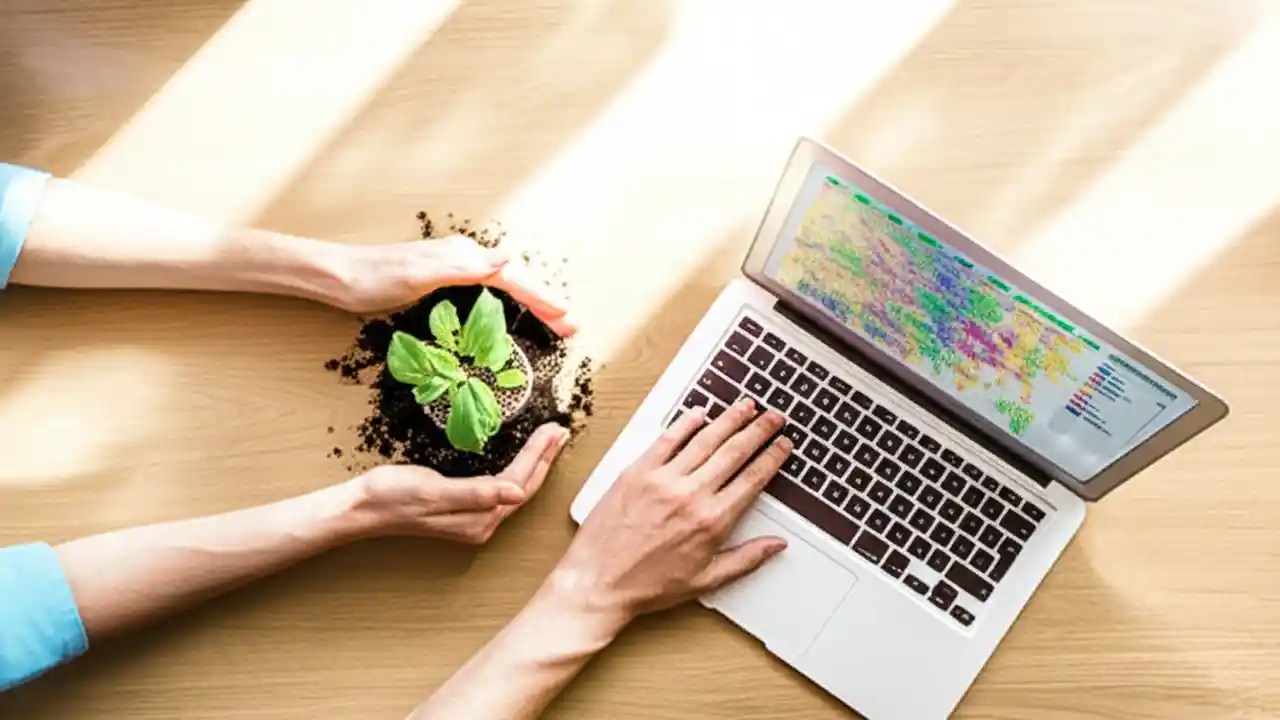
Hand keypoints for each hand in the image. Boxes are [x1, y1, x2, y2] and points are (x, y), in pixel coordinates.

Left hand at [325, 235, 576, 335]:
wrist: (337, 276)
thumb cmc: (372, 279)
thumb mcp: (419, 275)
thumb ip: (463, 268)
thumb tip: (507, 260)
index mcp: (463, 256)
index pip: (514, 278)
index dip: (542, 298)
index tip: (566, 318)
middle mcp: (464, 257)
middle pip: (516, 278)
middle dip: (545, 301)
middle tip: (571, 326)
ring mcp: (454, 266)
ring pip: (505, 282)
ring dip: (532, 300)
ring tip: (555, 320)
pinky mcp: (444, 277)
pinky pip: (490, 288)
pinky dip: (510, 300)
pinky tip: (512, 311)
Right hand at [342, 423, 568, 543]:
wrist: (361, 508)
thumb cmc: (391, 496)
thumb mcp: (433, 490)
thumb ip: (476, 493)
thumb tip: (515, 492)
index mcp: (479, 520)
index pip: (518, 482)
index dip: (539, 455)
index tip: (553, 429)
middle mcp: (481, 523)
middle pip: (523, 486)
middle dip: (544, 458)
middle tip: (561, 430)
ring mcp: (473, 518)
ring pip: (514, 487)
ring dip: (535, 463)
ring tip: (550, 440)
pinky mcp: (463, 509)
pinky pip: (500, 487)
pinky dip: (516, 467)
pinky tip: (521, 457)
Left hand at [550, 399, 790, 623]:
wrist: (597, 583)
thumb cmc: (647, 585)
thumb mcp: (706, 580)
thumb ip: (746, 559)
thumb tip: (777, 544)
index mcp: (712, 521)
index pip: (753, 478)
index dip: (773, 457)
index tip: (784, 444)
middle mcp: (691, 495)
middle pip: (735, 451)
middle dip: (759, 430)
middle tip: (774, 416)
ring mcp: (663, 480)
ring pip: (705, 439)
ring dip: (730, 419)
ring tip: (746, 407)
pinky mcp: (636, 472)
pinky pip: (667, 439)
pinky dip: (685, 423)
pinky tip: (700, 412)